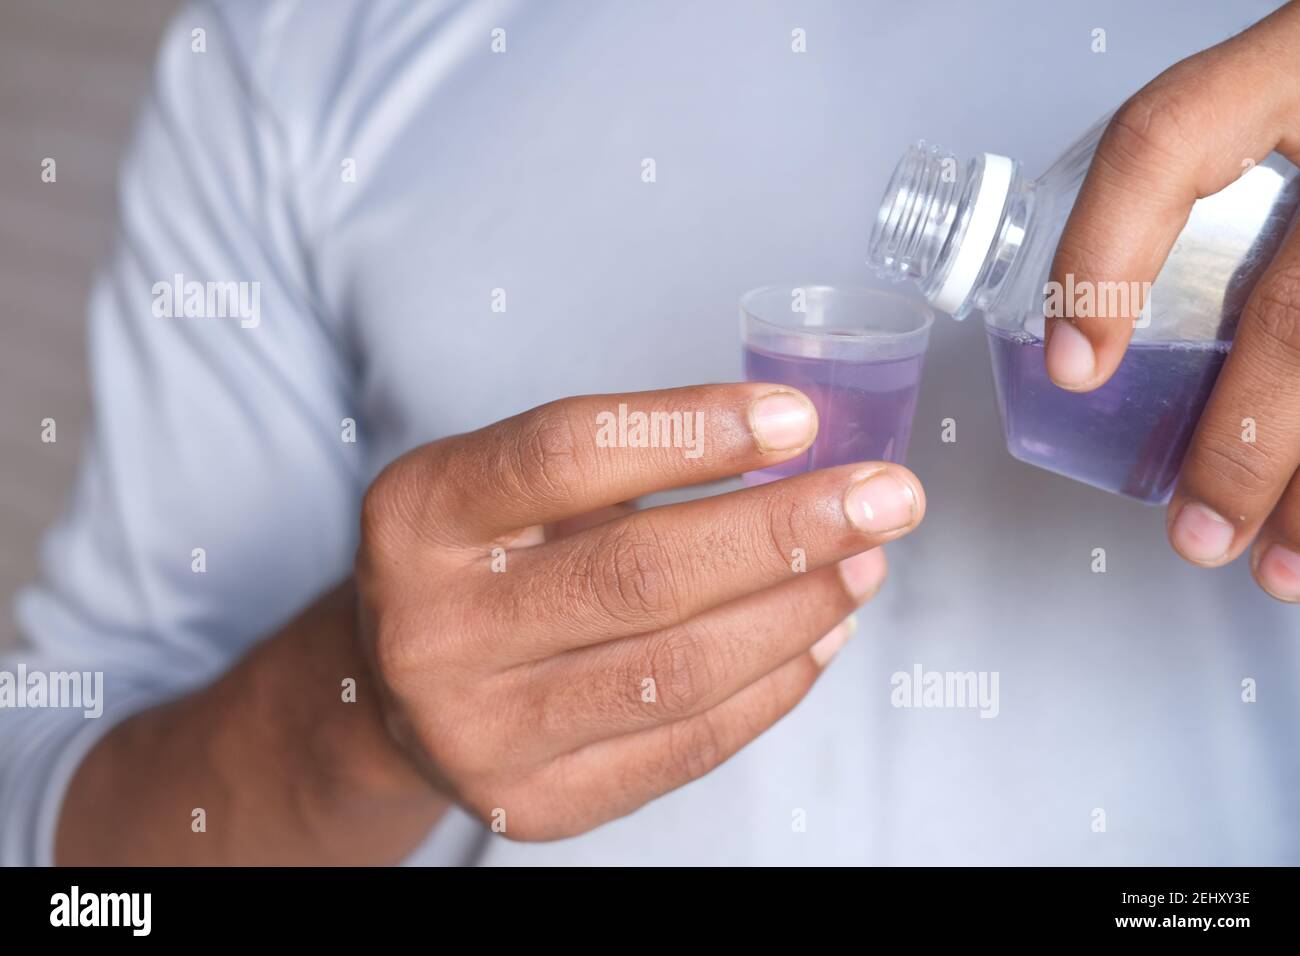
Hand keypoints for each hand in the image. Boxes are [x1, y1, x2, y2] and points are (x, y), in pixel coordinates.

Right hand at [354, 383, 924, 838]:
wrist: (397, 688)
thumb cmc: (478, 560)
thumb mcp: (506, 483)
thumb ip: (623, 463)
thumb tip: (795, 454)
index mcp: (421, 516)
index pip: (564, 455)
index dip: (690, 431)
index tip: (799, 418)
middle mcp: (435, 629)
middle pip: (639, 574)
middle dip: (786, 531)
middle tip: (885, 498)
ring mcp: (481, 730)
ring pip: (678, 670)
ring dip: (797, 610)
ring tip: (862, 563)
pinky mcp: (535, 804)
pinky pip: (687, 746)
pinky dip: (774, 686)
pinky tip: (820, 635)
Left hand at [1047, 1, 1299, 599]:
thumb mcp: (1264, 94)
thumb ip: (1185, 189)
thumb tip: (1087, 343)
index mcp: (1295, 58)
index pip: (1170, 139)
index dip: (1106, 256)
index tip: (1073, 367)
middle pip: (1298, 310)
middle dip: (1244, 440)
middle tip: (1197, 531)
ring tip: (1279, 568)